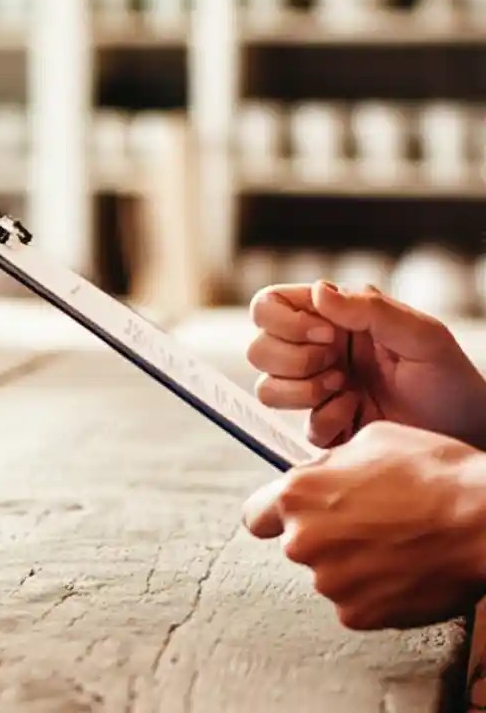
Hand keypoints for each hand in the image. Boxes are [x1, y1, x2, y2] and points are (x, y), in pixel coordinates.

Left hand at [243, 421, 485, 629]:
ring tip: (399, 544)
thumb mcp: (372, 441)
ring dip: (354, 564)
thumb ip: (329, 465)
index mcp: (297, 496)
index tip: (292, 517)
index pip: (255, 517)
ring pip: (331, 574)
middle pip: (299, 545)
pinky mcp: (358, 615)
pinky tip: (406, 569)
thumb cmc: (437, 474)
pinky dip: (376, 591)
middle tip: (373, 524)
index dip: (275, 516)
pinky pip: (357, 602)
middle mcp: (303, 542)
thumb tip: (318, 474)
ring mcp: (330, 583)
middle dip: (326, 536)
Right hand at [247, 281, 485, 447]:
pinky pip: (298, 425)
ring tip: (348, 390)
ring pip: (266, 389)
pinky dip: (329, 420)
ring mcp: (315, 389)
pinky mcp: (322, 425)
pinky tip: (358, 413)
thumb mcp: (419, 334)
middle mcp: (315, 350)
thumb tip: (317, 291)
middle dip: (294, 360)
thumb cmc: (449, 377)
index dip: (282, 321)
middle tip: (338, 365)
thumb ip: (368, 309)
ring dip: (305, 392)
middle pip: (257, 349)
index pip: (268, 305)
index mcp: (331, 318)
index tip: (326, 334)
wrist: (464, 432)